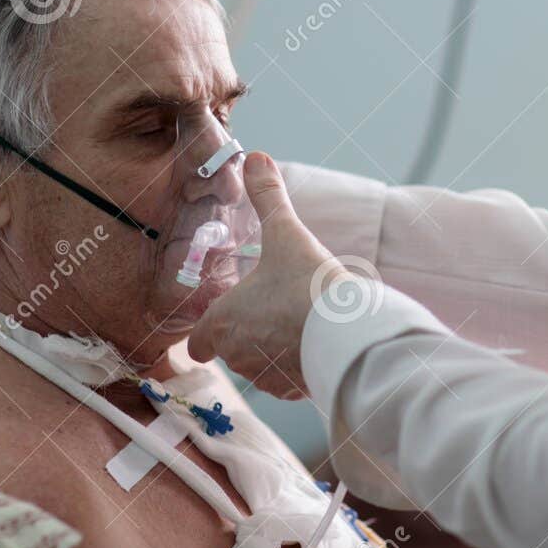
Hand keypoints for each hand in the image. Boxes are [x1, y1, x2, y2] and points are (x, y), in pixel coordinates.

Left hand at [187, 153, 344, 398]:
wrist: (348, 331)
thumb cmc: (308, 283)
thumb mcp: (287, 232)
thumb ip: (268, 195)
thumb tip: (255, 156)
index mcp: (224, 321)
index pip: (199, 341)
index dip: (208, 332)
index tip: (221, 322)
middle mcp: (237, 354)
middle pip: (231, 350)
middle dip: (246, 334)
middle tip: (271, 310)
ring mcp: (265, 377)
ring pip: (258, 367)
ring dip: (270, 351)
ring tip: (295, 325)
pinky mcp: (293, 391)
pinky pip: (285, 381)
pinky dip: (294, 367)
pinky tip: (313, 346)